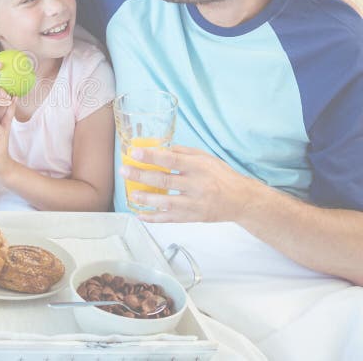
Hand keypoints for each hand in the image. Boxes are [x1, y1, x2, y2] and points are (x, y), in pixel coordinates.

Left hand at [120, 145, 258, 222]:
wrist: (242, 200)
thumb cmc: (222, 176)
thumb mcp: (206, 158)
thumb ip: (183, 152)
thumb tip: (160, 148)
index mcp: (199, 167)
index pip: (171, 159)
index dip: (151, 156)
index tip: (134, 152)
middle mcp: (197, 185)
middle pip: (164, 180)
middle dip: (141, 175)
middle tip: (124, 171)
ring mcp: (195, 203)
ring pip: (166, 202)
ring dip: (146, 199)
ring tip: (131, 194)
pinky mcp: (193, 217)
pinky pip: (171, 218)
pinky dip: (154, 218)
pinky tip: (141, 215)